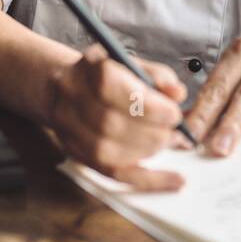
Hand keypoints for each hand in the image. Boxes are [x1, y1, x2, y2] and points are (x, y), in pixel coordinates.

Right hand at [46, 43, 188, 190]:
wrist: (63, 89)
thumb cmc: (104, 75)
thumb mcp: (131, 62)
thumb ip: (157, 75)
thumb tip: (177, 93)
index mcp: (89, 70)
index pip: (115, 91)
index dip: (150, 107)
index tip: (173, 113)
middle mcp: (75, 101)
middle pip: (112, 125)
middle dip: (152, 131)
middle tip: (175, 131)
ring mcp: (73, 132)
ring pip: (111, 152)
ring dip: (149, 149)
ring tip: (168, 140)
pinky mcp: (82, 156)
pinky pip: (115, 175)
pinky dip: (149, 180)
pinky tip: (175, 179)